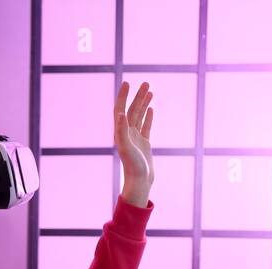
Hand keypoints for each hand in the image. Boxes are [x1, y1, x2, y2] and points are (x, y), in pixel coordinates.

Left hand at [115, 80, 153, 206]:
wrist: (140, 182)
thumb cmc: (132, 166)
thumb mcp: (126, 147)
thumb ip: (122, 130)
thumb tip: (121, 112)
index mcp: (120, 132)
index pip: (120, 109)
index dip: (123, 96)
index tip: (127, 83)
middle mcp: (126, 134)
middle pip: (132, 110)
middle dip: (138, 96)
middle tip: (146, 83)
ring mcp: (136, 138)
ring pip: (139, 116)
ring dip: (143, 103)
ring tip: (150, 91)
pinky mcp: (144, 144)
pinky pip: (146, 126)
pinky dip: (148, 116)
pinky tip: (151, 108)